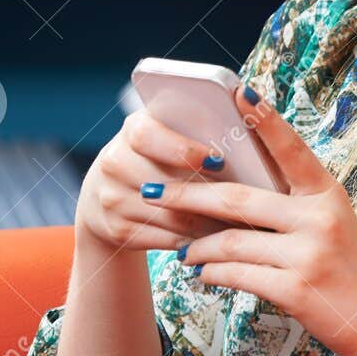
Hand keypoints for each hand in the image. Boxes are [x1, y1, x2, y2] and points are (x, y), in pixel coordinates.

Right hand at [75, 109, 230, 252]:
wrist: (109, 190)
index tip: (217, 161)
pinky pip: (167, 239)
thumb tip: (245, 112)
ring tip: (244, 224)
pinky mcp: (117, 230)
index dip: (183, 150)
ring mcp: (112, 199)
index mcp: (132, 130)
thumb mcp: (168, 132)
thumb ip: (197, 126)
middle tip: (247, 203)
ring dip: (211, 223)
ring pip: (172, 217)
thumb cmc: (158, 155)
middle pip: (165, 184)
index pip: (147, 137)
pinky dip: (197, 243)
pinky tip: (221, 240)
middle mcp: (115, 163)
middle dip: (209, 195)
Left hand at [154, 84, 356, 355]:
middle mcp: (319, 219)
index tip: (239, 92)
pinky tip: (203, 273)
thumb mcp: (335, 226)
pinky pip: (239, 274)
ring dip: (198, 245)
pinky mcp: (296, 290)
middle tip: (154, 190)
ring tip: (181, 248)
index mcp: (328, 195)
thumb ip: (296, 207)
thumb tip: (235, 198)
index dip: (266, 120)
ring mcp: (308, 254)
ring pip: (232, 242)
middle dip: (188, 195)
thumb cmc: (352, 272)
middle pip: (238, 200)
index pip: (292, 150)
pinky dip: (214, 273)